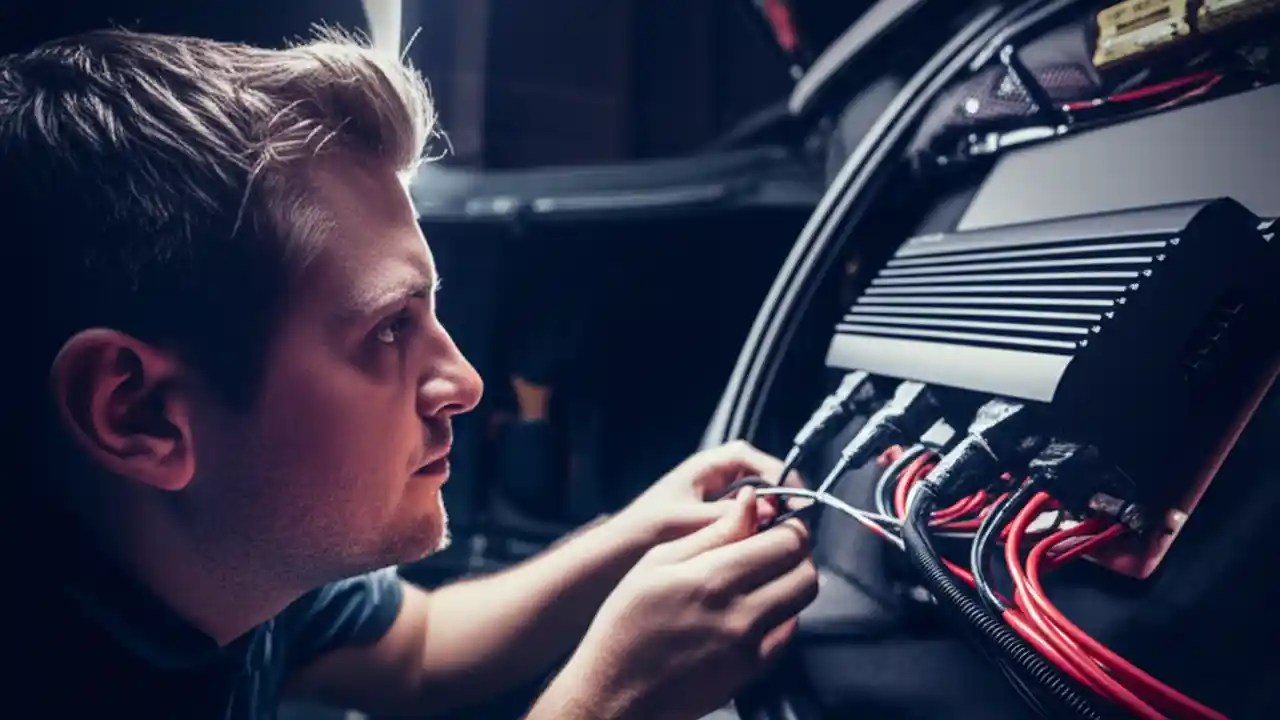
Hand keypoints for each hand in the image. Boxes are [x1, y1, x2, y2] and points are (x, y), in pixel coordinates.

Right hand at [532, 490, 818, 719]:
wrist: (615, 691)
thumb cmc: (626, 623)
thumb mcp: (658, 561)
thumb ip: (713, 531)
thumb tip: (752, 501)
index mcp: (714, 577)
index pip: (787, 542)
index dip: (789, 527)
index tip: (778, 524)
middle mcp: (740, 613)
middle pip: (805, 572)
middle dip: (796, 554)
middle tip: (774, 548)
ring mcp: (749, 647)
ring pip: (801, 602)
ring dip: (791, 582)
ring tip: (762, 577)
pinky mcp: (750, 672)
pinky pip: (787, 635)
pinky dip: (780, 616)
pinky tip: (752, 610)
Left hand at [620, 440, 801, 541]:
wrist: (617, 557)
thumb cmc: (646, 530)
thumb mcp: (689, 521)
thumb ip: (729, 517)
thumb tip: (772, 513)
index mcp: (708, 466)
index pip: (756, 460)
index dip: (781, 476)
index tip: (797, 500)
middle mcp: (717, 479)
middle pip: (764, 482)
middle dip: (782, 500)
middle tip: (797, 525)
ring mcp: (718, 501)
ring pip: (759, 505)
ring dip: (772, 520)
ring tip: (785, 541)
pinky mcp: (717, 524)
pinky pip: (748, 524)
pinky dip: (759, 534)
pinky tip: (765, 553)